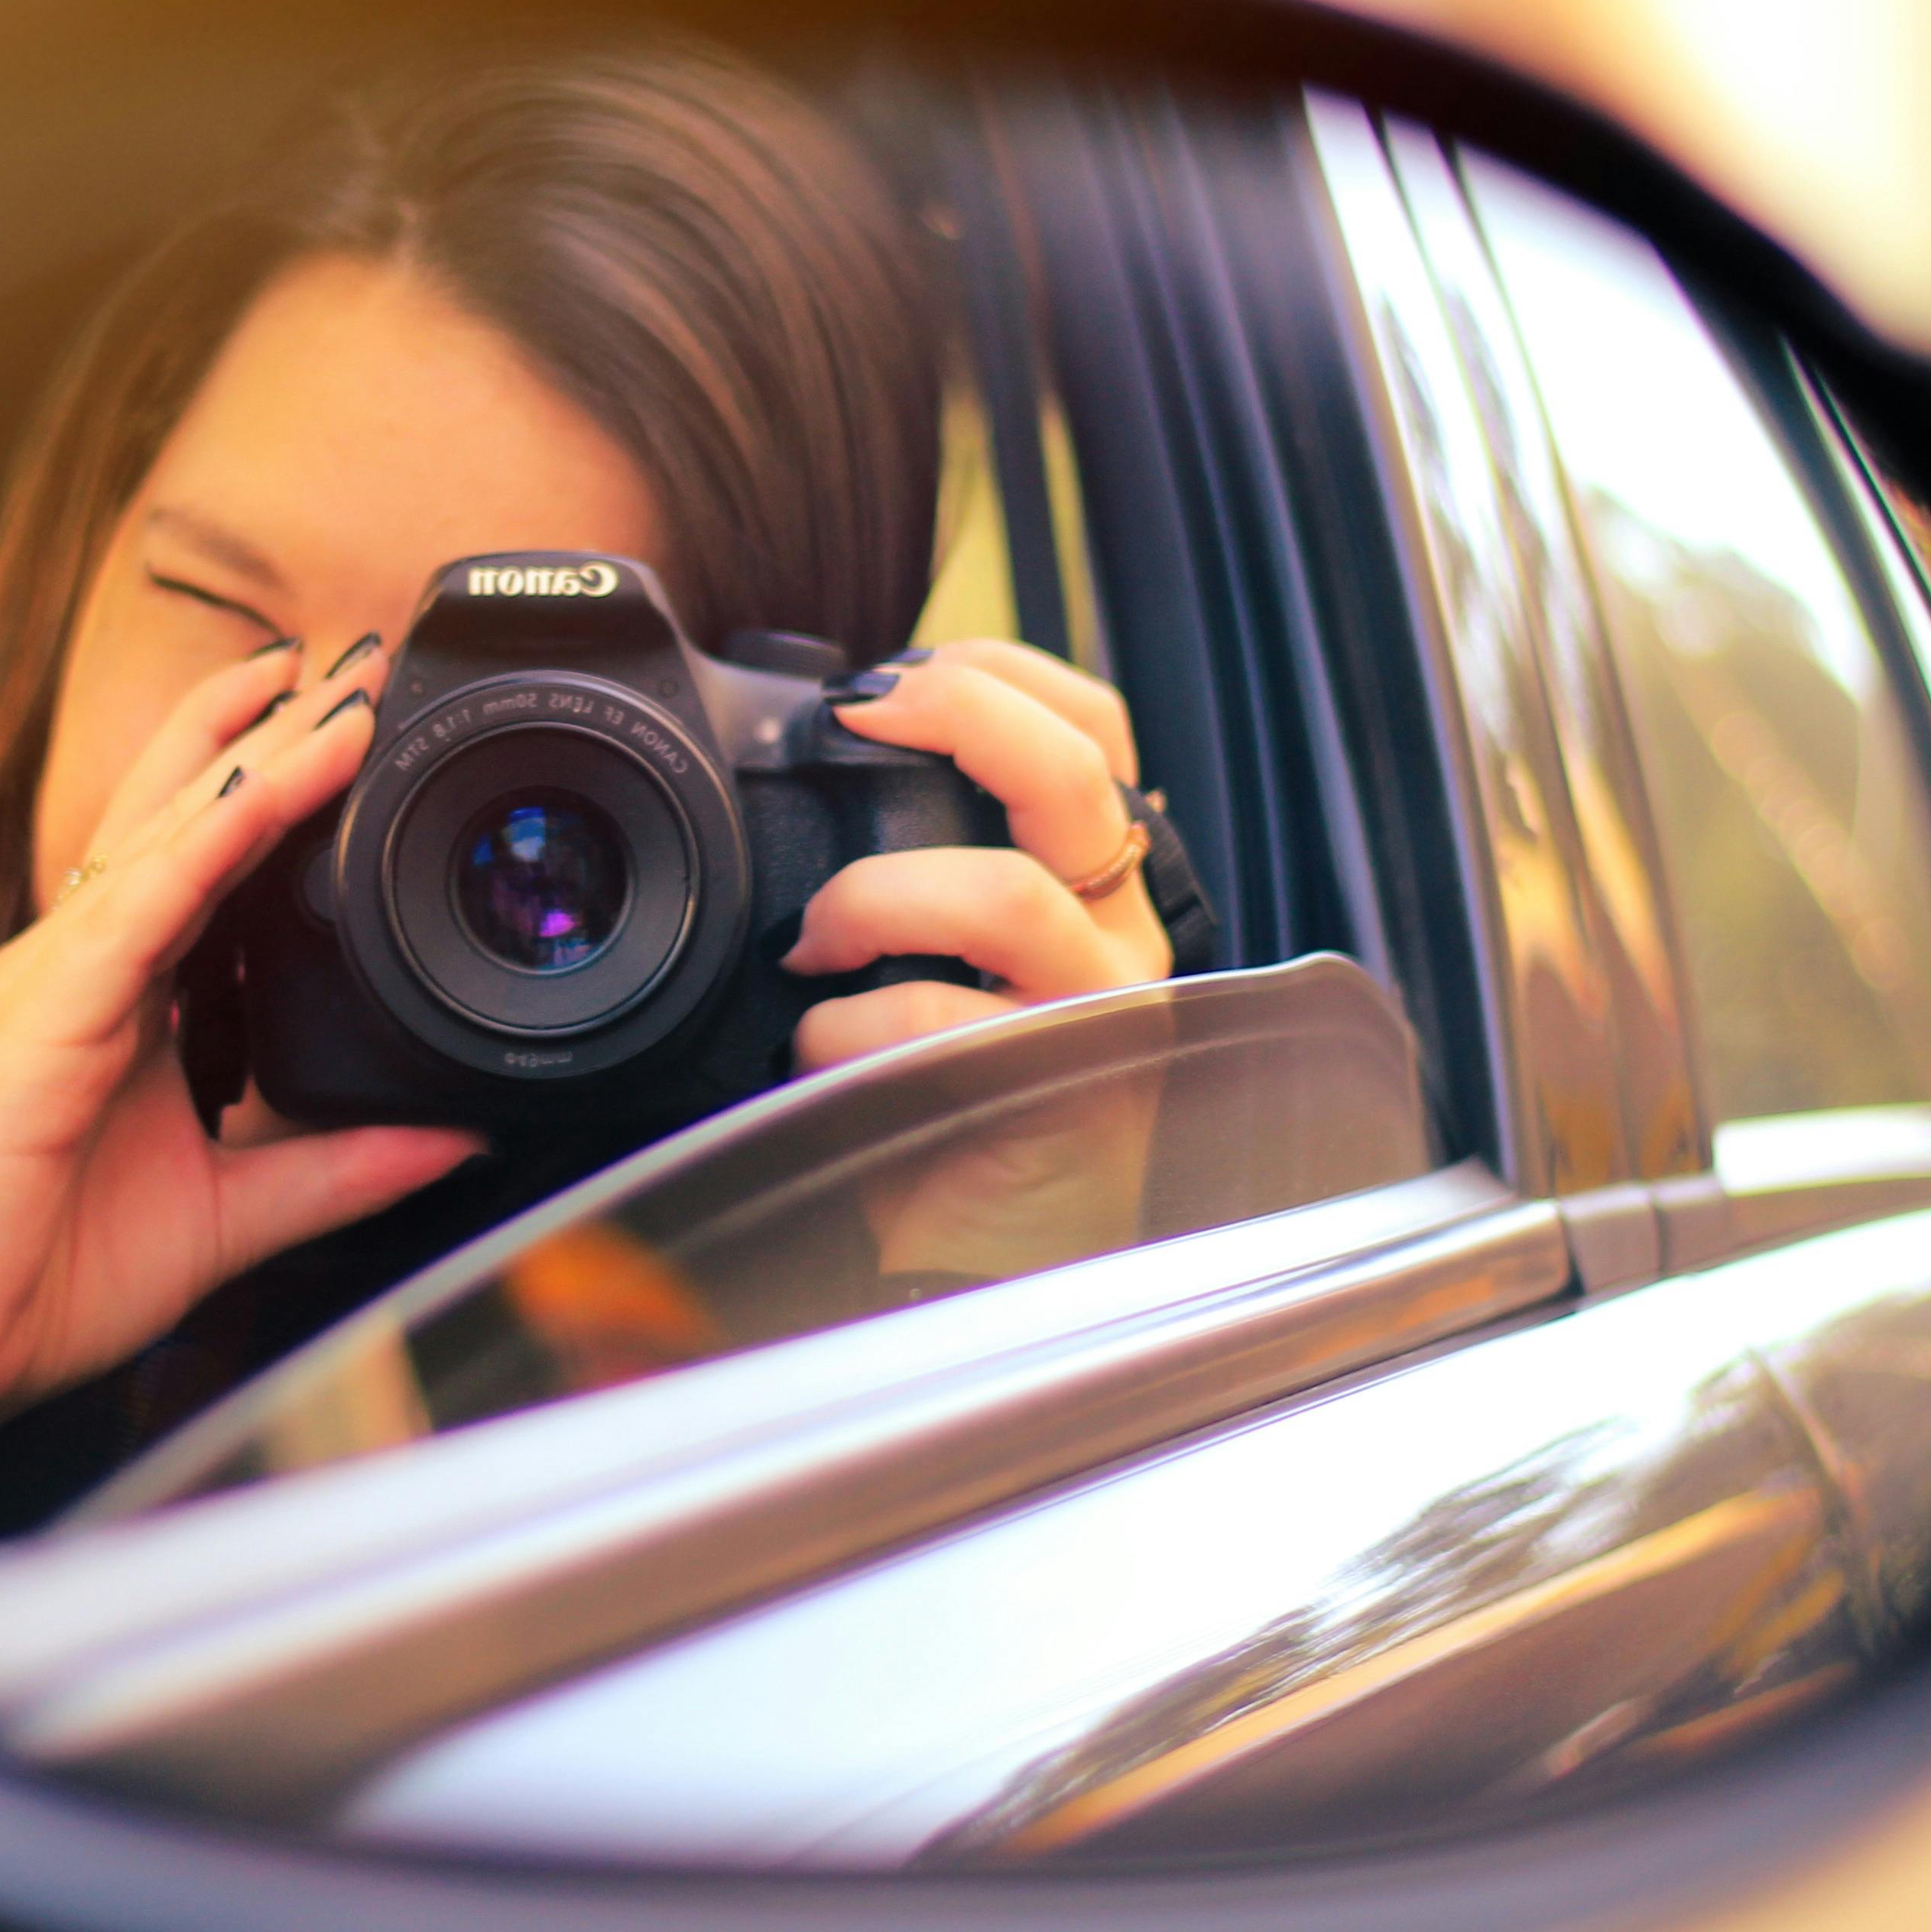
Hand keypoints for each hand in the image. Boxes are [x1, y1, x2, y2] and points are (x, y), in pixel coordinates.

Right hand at [0, 638, 477, 1587]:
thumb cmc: (41, 1280)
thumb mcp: (234, 1215)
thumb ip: (338, 1167)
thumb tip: (456, 1136)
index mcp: (110, 997)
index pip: (192, 855)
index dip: (265, 778)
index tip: (349, 719)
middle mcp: (74, 968)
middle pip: (174, 812)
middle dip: (264, 729)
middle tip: (358, 661)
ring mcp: (46, 982)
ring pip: (160, 836)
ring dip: (252, 758)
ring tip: (334, 695)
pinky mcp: (36, 1021)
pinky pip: (133, 908)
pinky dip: (203, 843)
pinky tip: (263, 792)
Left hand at [781, 640, 1175, 1284]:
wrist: (983, 1259)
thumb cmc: (951, 1101)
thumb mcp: (945, 964)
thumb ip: (920, 871)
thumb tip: (818, 777)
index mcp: (1093, 889)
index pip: (1096, 733)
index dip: (1005, 676)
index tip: (898, 673)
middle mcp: (1116, 939)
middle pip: (1077, 778)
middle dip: (964, 715)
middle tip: (860, 719)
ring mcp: (1094, 1018)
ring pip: (1008, 898)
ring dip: (880, 896)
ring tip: (814, 940)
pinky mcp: (1054, 1098)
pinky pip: (941, 1028)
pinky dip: (847, 1031)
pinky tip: (814, 1052)